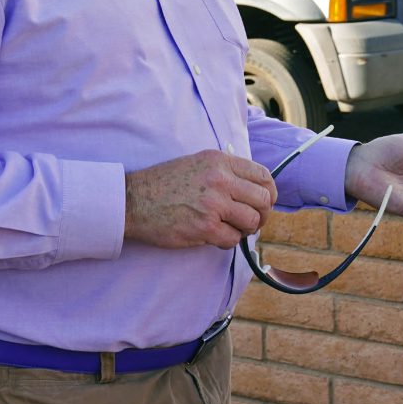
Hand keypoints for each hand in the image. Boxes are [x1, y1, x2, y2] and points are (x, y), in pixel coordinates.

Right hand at [123, 150, 275, 248]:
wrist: (133, 200)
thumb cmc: (164, 183)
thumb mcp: (197, 163)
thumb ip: (226, 171)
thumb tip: (254, 189)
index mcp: (220, 161)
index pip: (263, 176)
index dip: (269, 193)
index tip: (264, 203)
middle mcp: (220, 180)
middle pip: (263, 200)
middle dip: (262, 215)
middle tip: (251, 221)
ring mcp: (213, 204)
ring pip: (251, 221)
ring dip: (245, 230)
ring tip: (231, 229)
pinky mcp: (204, 227)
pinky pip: (232, 239)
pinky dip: (227, 242)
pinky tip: (215, 237)